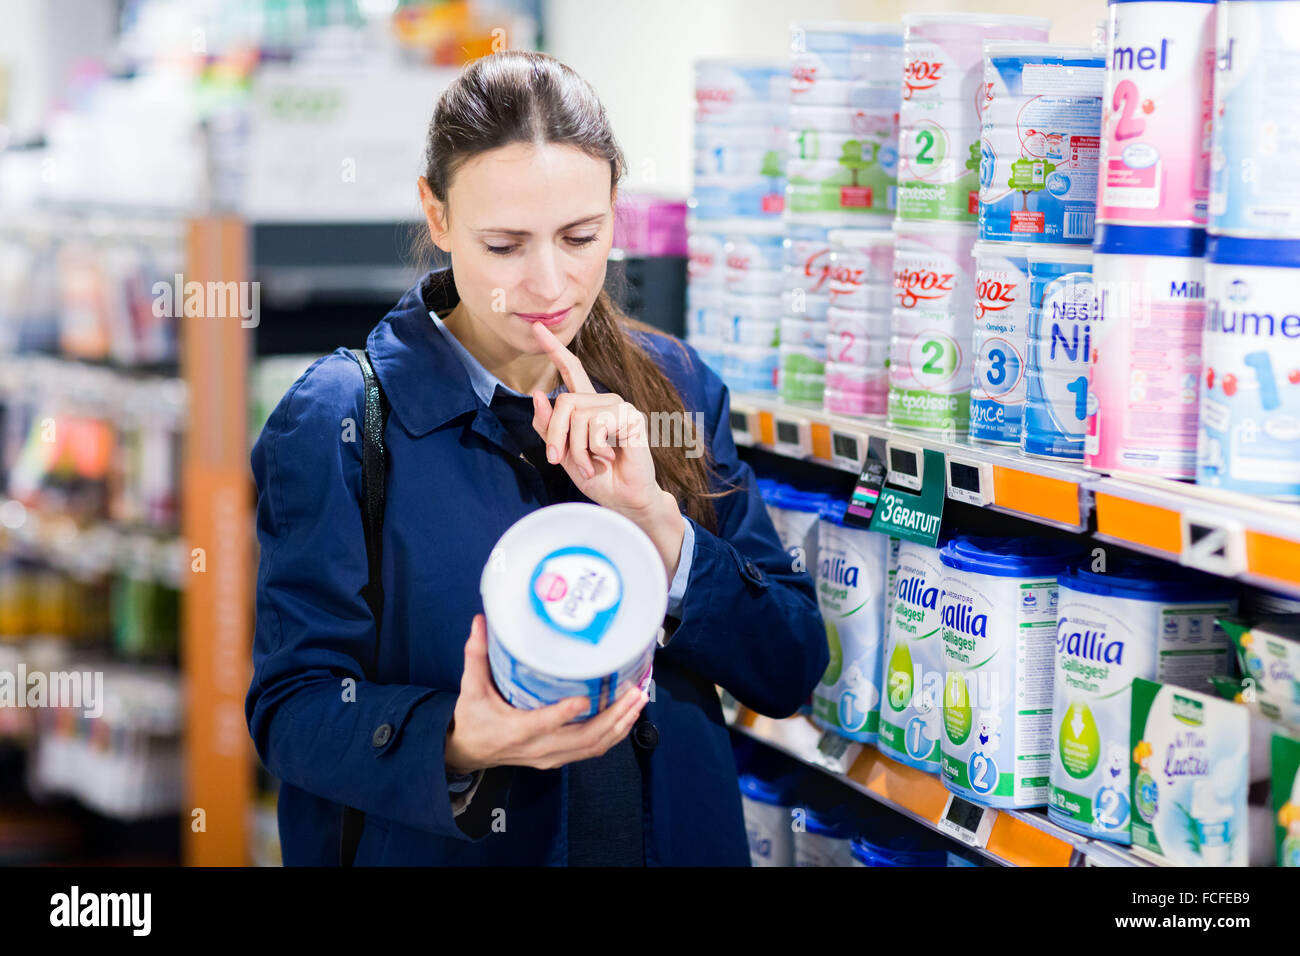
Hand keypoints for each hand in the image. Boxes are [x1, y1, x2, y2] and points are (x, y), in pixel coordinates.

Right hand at [444, 614, 648, 774]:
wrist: (469, 752)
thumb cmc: (472, 719)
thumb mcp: (471, 687)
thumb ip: (477, 654)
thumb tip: (482, 620)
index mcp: (516, 730)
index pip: (543, 723)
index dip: (564, 713)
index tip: (585, 698)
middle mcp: (539, 747)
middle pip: (583, 739)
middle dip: (614, 717)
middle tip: (634, 693)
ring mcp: (551, 756)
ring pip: (593, 746)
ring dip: (620, 725)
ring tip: (639, 701)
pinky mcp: (558, 758)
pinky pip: (591, 750)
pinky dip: (613, 735)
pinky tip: (628, 716)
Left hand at [529, 322, 685, 577]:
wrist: (623, 500)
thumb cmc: (597, 479)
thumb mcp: (563, 453)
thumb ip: (549, 426)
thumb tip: (538, 394)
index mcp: (588, 407)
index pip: (570, 371)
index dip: (554, 350)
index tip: (537, 328)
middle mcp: (605, 402)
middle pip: (564, 402)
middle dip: (555, 436)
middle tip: (562, 461)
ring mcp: (620, 407)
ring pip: (577, 416)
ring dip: (577, 449)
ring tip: (591, 465)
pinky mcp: (632, 417)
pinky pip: (596, 426)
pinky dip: (594, 449)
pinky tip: (609, 459)